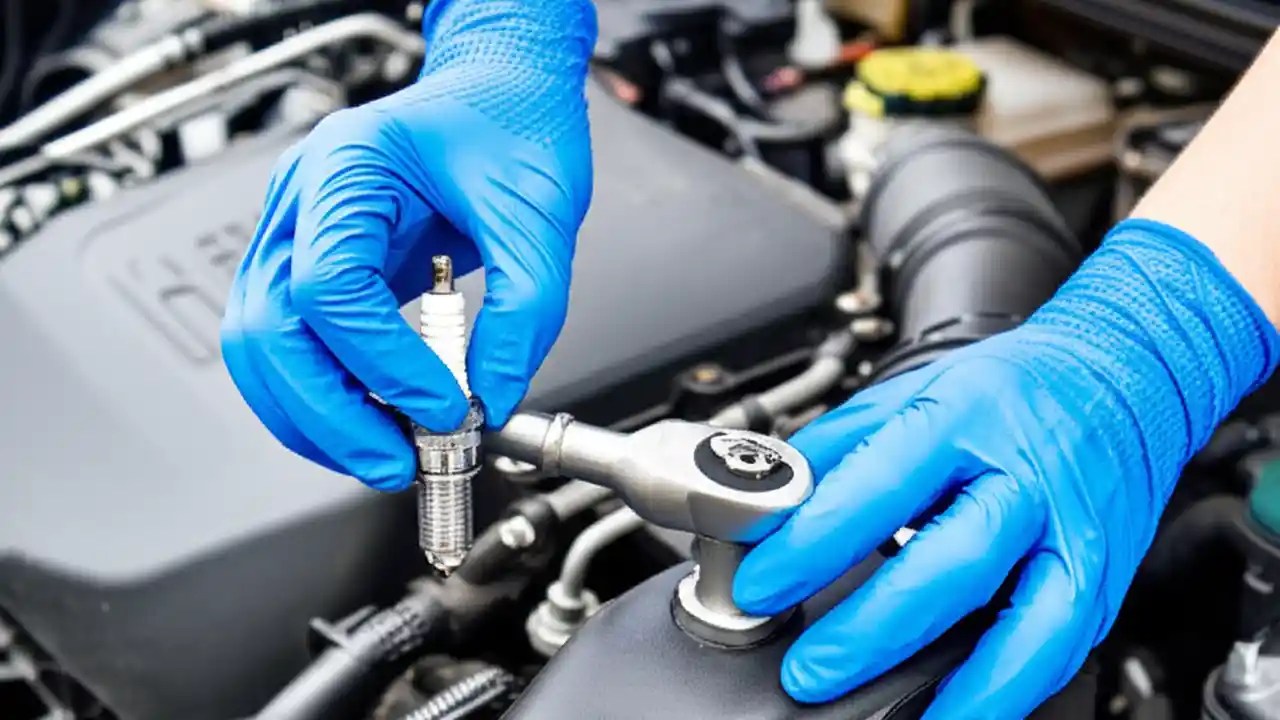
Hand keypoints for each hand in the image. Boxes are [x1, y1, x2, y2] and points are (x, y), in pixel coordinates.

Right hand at [220, 0, 596, 489]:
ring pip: (260, 347)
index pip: (329, 288)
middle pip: (269, 330)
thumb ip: (526, 309)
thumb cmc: (511, 125)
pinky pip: (289, 345)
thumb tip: (493, 395)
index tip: (444, 406)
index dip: (382, 364)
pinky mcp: (311, 267)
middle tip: (394, 462)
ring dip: (315, 418)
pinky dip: (320, 397)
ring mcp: (296, 235)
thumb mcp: (540, 212)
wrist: (502, 94)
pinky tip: (370, 423)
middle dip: (329, 414)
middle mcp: (303, 202)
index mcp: (347, 168)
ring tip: (383, 456)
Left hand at [734, 220, 1279, 717]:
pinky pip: (1056, 651)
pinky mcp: (1101, 581)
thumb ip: (836, 446)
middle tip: (808, 669)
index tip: (762, 585)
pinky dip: (1007, 693)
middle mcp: (1024, 478)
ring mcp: (1071, 534)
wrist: (1124, 375)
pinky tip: (957, 715)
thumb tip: (766, 500)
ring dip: (953, 683)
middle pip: (950, 564)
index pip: (880, 485)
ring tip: (886, 716)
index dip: (815, 542)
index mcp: (964, 417)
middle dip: (871, 628)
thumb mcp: (914, 389)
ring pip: (1022, 623)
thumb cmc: (1010, 388)